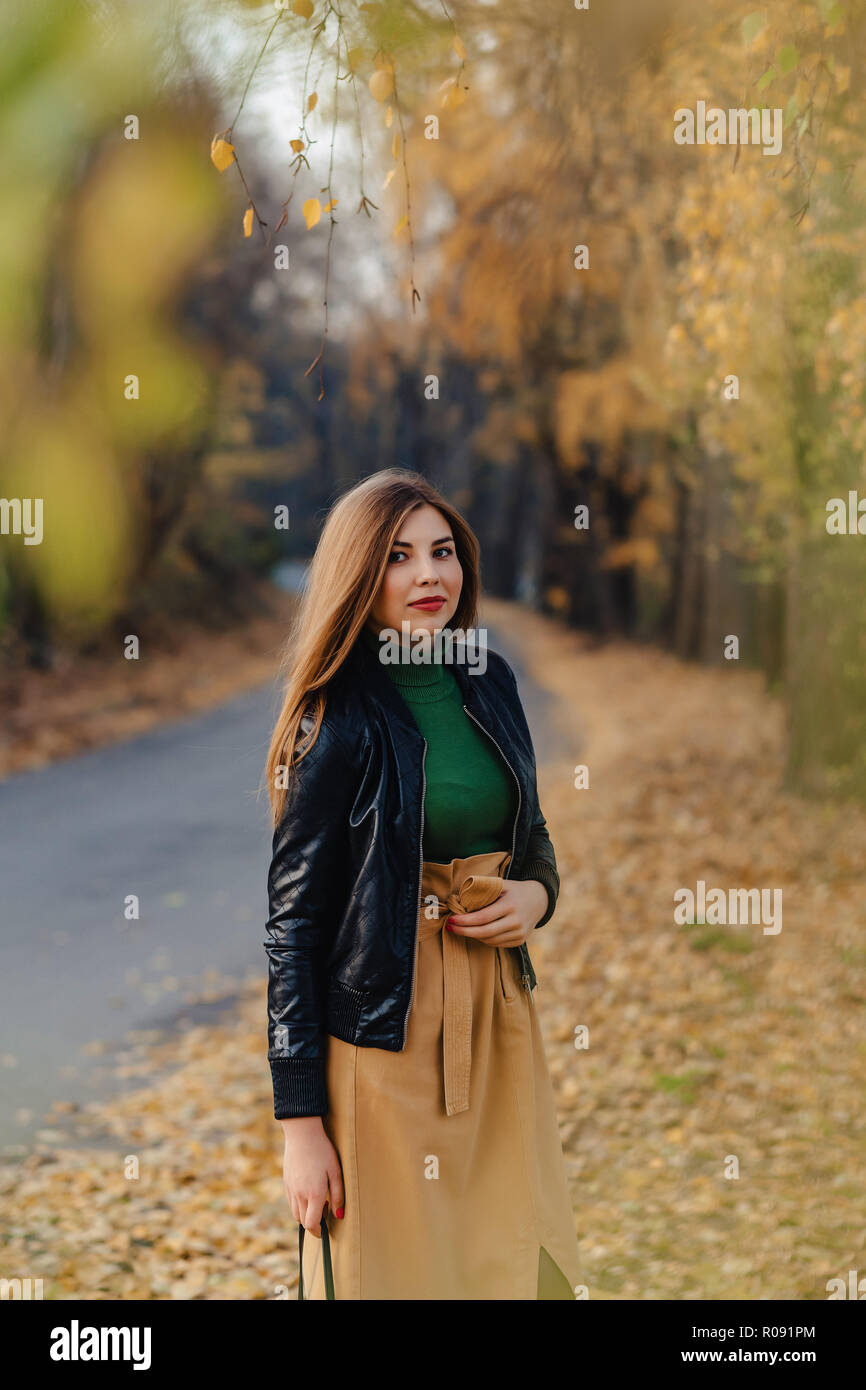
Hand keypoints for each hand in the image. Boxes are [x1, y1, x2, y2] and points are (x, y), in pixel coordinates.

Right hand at [281, 1116, 344, 1234]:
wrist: (302, 1134)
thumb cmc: (323, 1152)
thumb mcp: (336, 1172)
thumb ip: (337, 1196)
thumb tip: (338, 1215)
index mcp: (314, 1194)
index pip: (311, 1224)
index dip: (318, 1232)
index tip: (325, 1230)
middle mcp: (300, 1195)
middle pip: (303, 1221)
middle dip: (313, 1223)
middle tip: (325, 1209)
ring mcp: (291, 1189)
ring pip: (295, 1213)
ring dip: (305, 1214)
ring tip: (317, 1199)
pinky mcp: (286, 1182)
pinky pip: (291, 1201)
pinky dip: (298, 1205)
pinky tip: (308, 1191)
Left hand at [445, 878, 547, 946]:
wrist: (539, 900)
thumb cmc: (515, 891)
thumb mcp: (501, 884)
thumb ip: (483, 888)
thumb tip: (460, 897)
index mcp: (510, 905)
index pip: (483, 917)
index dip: (465, 921)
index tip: (451, 919)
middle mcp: (516, 921)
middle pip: (485, 932)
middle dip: (464, 931)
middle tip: (450, 927)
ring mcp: (519, 933)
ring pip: (489, 940)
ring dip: (473, 936)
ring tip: (461, 928)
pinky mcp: (519, 941)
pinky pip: (497, 944)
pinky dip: (484, 939)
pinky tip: (476, 932)